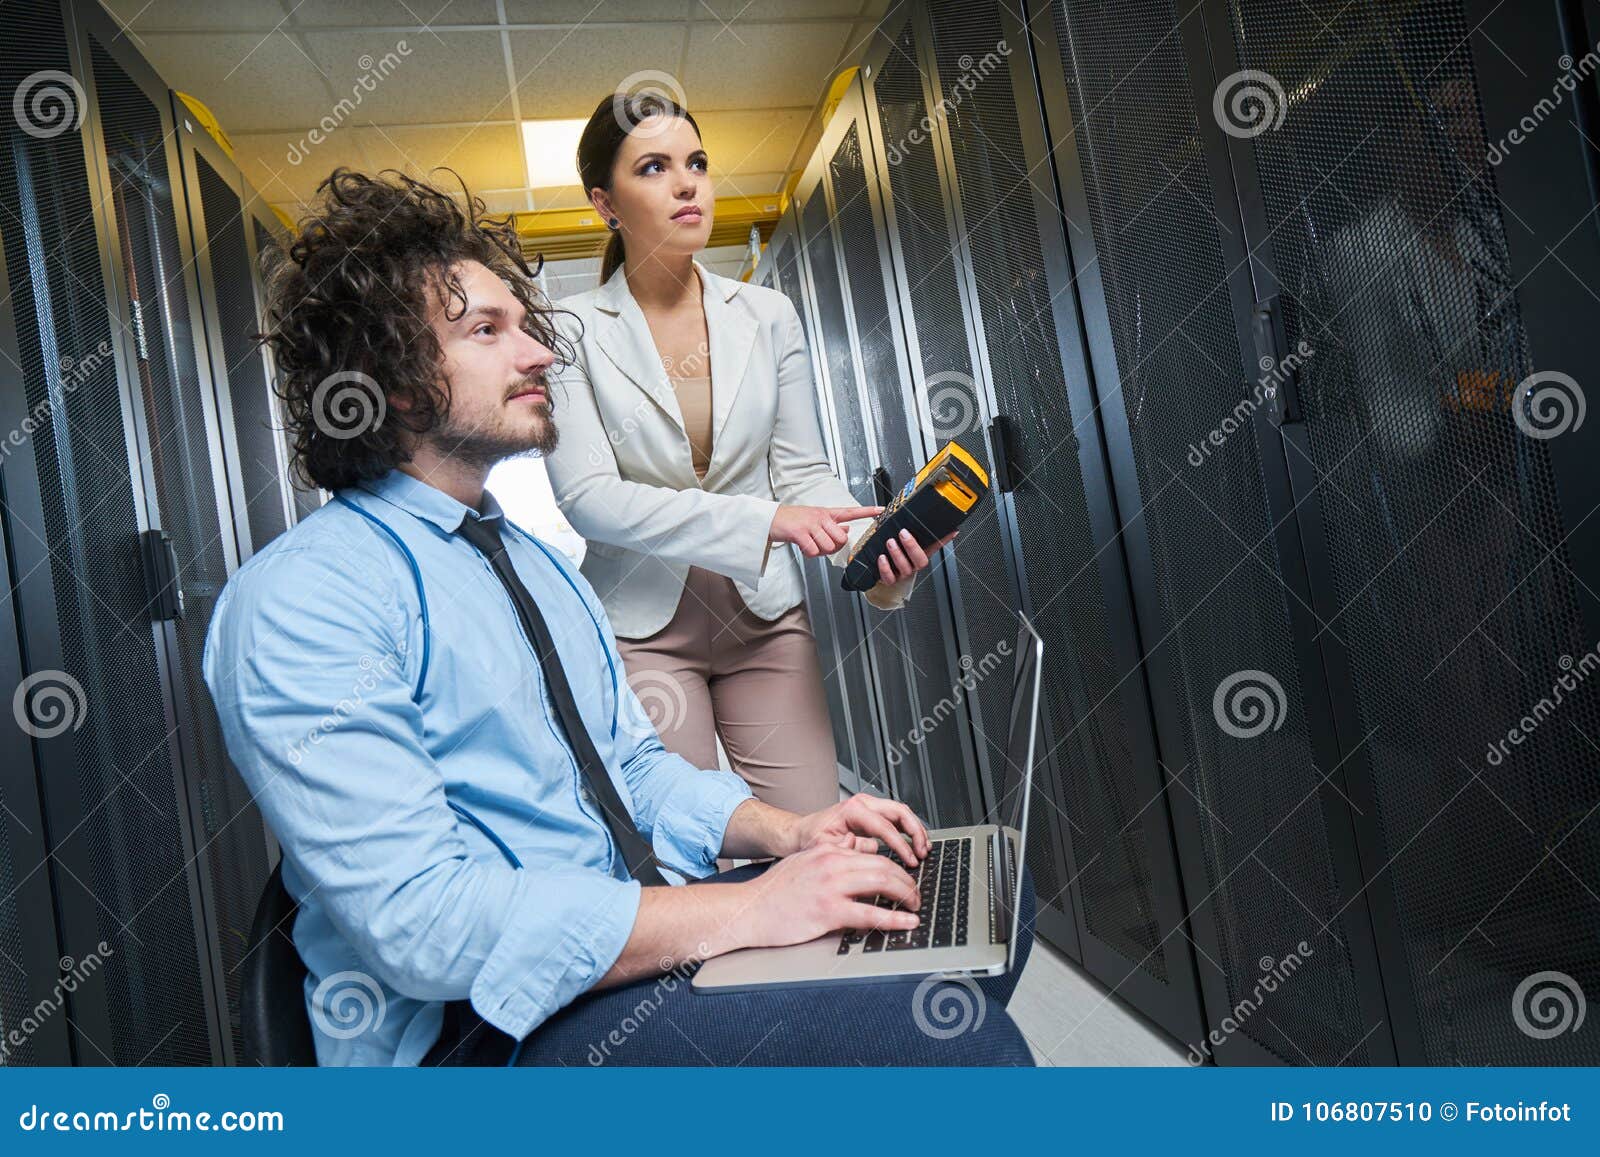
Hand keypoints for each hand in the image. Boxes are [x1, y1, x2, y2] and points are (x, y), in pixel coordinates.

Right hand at [732, 844, 920, 948]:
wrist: (747, 909)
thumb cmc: (772, 893)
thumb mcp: (804, 865)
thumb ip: (829, 862)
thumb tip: (855, 867)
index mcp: (827, 850)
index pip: (872, 852)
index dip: (894, 866)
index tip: (903, 878)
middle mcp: (832, 862)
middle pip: (884, 865)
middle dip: (906, 880)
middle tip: (915, 893)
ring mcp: (831, 886)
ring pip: (883, 882)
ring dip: (906, 894)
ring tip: (915, 905)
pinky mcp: (828, 911)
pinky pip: (872, 913)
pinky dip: (895, 918)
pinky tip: (907, 922)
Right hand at [770, 504, 881, 557]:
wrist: (771, 519)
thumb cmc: (794, 521)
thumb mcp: (815, 519)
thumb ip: (832, 524)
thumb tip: (848, 527)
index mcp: (826, 513)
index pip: (851, 511)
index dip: (867, 511)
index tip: (881, 510)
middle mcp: (821, 517)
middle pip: (841, 538)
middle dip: (833, 547)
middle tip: (821, 544)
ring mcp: (810, 524)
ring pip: (828, 547)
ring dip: (819, 551)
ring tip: (809, 544)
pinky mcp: (800, 532)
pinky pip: (814, 551)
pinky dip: (809, 554)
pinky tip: (802, 546)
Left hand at [788, 792, 930, 866]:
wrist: (799, 834)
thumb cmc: (810, 840)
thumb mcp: (827, 850)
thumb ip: (850, 852)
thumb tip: (874, 856)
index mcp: (852, 809)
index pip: (885, 826)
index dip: (901, 845)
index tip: (910, 860)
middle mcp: (863, 803)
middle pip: (900, 811)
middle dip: (915, 832)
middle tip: (922, 852)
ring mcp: (869, 806)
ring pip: (902, 812)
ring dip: (915, 830)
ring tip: (923, 849)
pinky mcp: (872, 814)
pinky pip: (896, 818)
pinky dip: (908, 830)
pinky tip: (914, 845)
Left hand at [874, 528, 956, 588]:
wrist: (874, 568)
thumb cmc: (890, 552)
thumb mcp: (900, 539)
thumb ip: (912, 530)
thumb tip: (928, 518)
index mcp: (918, 554)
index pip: (935, 546)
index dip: (944, 540)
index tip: (952, 530)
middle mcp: (912, 564)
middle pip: (921, 561)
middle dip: (912, 546)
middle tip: (903, 533)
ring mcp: (902, 573)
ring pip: (906, 568)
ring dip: (897, 554)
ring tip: (890, 541)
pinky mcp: (889, 579)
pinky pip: (890, 578)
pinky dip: (885, 567)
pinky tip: (882, 557)